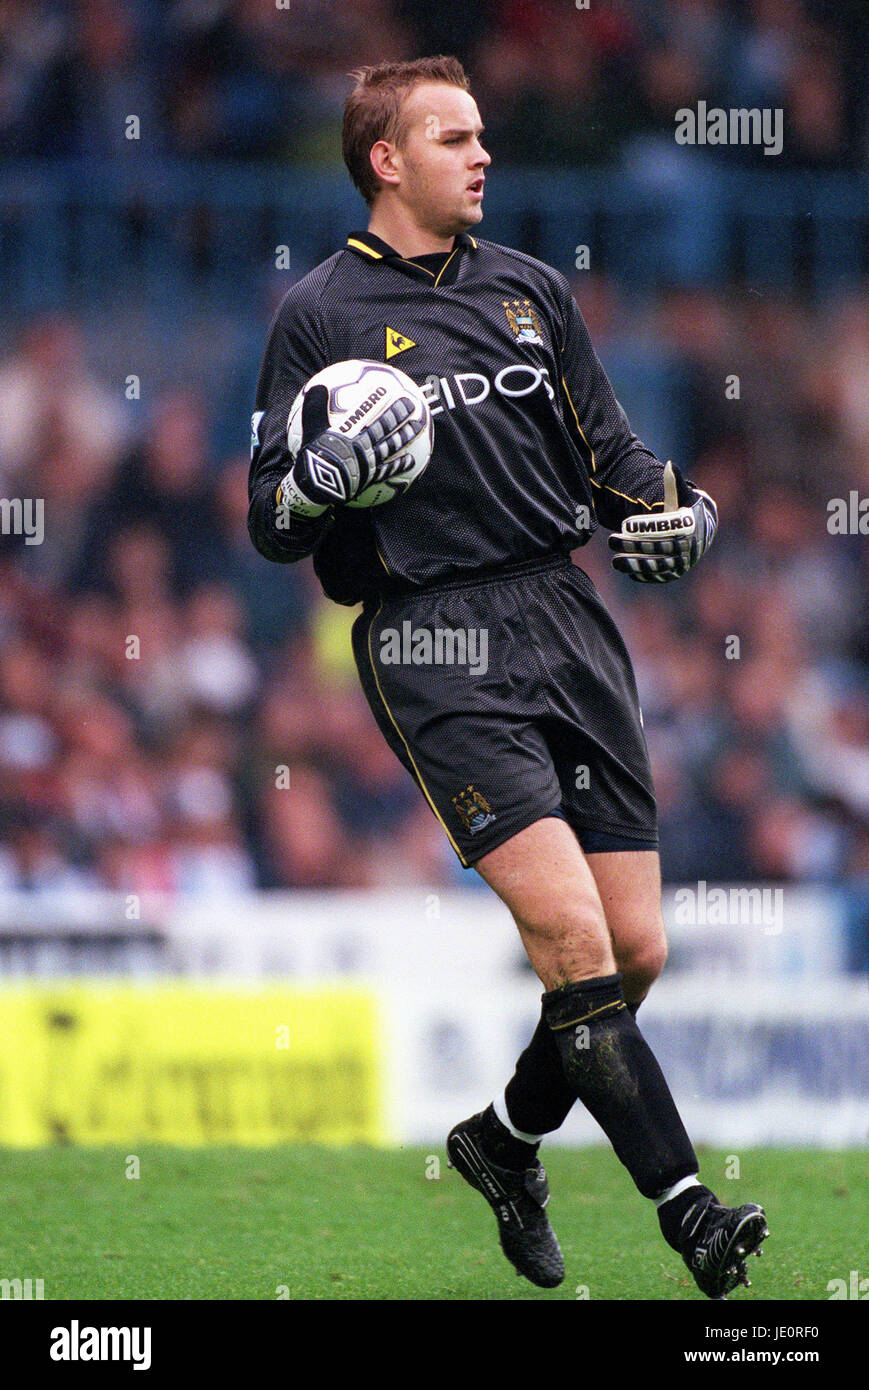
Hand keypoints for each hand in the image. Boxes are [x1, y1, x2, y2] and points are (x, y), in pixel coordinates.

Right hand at [277, 383, 425, 518]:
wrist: (319, 484)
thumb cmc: (314, 455)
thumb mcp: (310, 428)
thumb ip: (315, 407)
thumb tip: (317, 386)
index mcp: (354, 434)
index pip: (375, 417)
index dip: (390, 407)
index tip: (403, 397)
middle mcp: (366, 446)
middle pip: (387, 430)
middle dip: (402, 418)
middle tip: (417, 408)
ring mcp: (370, 463)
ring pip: (392, 448)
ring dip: (406, 437)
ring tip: (420, 429)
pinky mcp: (370, 478)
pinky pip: (388, 471)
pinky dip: (400, 466)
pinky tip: (412, 463)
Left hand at [608, 462, 717, 582]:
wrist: (699, 531)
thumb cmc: (685, 509)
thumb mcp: (681, 495)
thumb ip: (674, 482)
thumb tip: (669, 464)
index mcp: (689, 528)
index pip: (663, 530)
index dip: (642, 529)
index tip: (623, 525)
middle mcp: (688, 548)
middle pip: (657, 549)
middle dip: (633, 547)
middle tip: (611, 540)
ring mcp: (682, 563)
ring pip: (657, 567)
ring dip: (634, 565)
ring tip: (615, 561)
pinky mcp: (675, 573)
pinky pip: (658, 577)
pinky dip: (642, 575)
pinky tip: (627, 570)